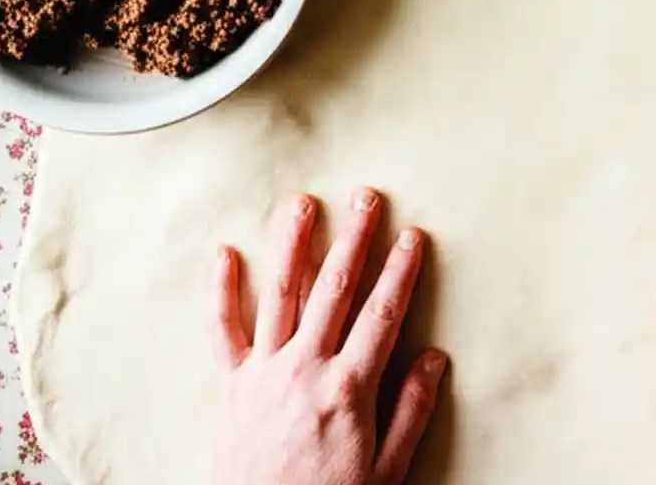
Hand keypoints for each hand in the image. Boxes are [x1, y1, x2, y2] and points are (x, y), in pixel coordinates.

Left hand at [210, 188, 445, 484]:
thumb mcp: (388, 468)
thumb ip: (411, 410)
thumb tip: (433, 359)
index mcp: (349, 388)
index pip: (382, 314)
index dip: (400, 272)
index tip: (412, 237)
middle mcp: (304, 369)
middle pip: (334, 289)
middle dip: (354, 238)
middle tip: (366, 198)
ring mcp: (263, 373)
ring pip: (280, 294)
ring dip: (293, 244)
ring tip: (302, 203)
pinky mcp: (231, 386)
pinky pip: (223, 330)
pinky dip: (221, 291)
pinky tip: (224, 254)